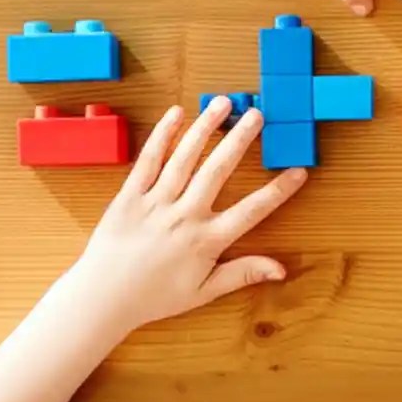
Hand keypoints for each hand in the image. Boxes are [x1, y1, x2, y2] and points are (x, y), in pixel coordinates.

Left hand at [68, 98, 307, 330]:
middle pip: (218, 170)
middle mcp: (183, 216)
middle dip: (240, 140)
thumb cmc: (154, 297)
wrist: (103, 298)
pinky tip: (176, 113)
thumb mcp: (204, 292)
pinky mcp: (129, 196)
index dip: (278, 191)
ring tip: (223, 103)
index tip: (298, 171)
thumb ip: (243, 274)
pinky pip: (148, 160)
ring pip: (185, 158)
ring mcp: (155, 203)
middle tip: (257, 115)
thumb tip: (281, 270)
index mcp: (206, 241)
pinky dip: (162, 135)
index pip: (252, 210)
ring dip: (206, 128)